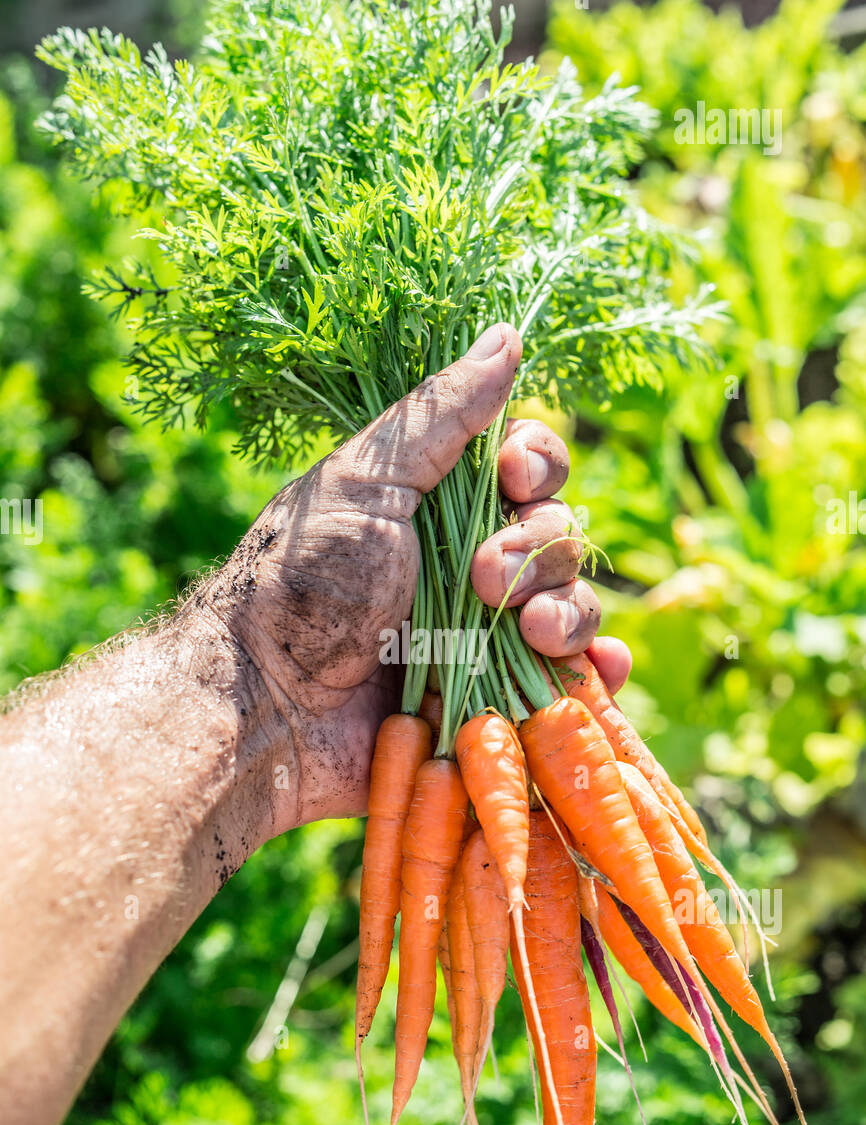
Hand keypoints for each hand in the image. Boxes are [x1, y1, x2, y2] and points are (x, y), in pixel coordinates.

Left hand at [195, 323, 629, 839]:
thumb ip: (440, 415)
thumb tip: (508, 333)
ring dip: (569, 610)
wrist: (271, 707)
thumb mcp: (365, 482)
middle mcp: (469, 567)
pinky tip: (597, 668)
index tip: (509, 479)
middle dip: (538, 551)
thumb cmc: (303, 584)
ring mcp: (485, 639)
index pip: (528, 468)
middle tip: (481, 580)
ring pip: (574, 605)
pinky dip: (597, 671)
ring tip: (525, 633)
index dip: (536, 468)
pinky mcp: (497, 704)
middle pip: (559, 535)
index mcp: (438, 506)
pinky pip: (573, 682)